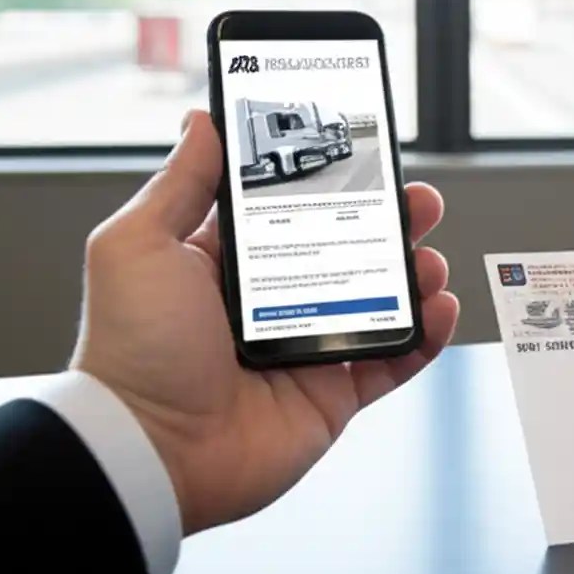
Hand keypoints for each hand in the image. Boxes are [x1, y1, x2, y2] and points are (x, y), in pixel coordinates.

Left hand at [71, 110, 458, 534]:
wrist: (152, 450)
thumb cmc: (134, 350)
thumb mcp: (140, 245)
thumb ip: (180, 183)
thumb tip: (203, 123)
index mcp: (228, 265)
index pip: (294, 211)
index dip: (333, 184)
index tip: (365, 157)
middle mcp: (272, 304)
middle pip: (350, 251)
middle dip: (391, 223)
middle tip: (418, 201)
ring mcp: (307, 350)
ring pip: (381, 302)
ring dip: (415, 276)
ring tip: (428, 260)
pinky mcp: (332, 397)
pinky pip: (393, 362)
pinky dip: (425, 337)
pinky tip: (439, 309)